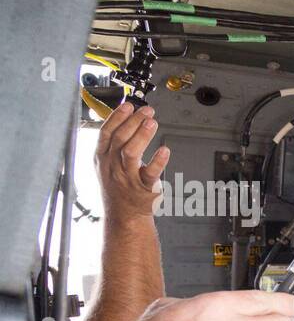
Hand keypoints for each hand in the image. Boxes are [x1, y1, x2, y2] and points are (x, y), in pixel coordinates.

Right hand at [95, 102, 169, 219]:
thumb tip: (124, 117)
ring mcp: (127, 177)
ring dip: (141, 135)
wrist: (124, 215)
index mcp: (102, 157)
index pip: (106, 132)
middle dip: (133, 122)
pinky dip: (157, 161)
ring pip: (130, 152)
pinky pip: (149, 173)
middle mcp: (113, 166)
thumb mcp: (107, 163)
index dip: (117, 117)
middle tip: (147, 111)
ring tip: (152, 122)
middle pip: (119, 138)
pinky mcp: (142, 188)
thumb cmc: (118, 187)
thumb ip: (113, 142)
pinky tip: (165, 150)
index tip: (128, 105)